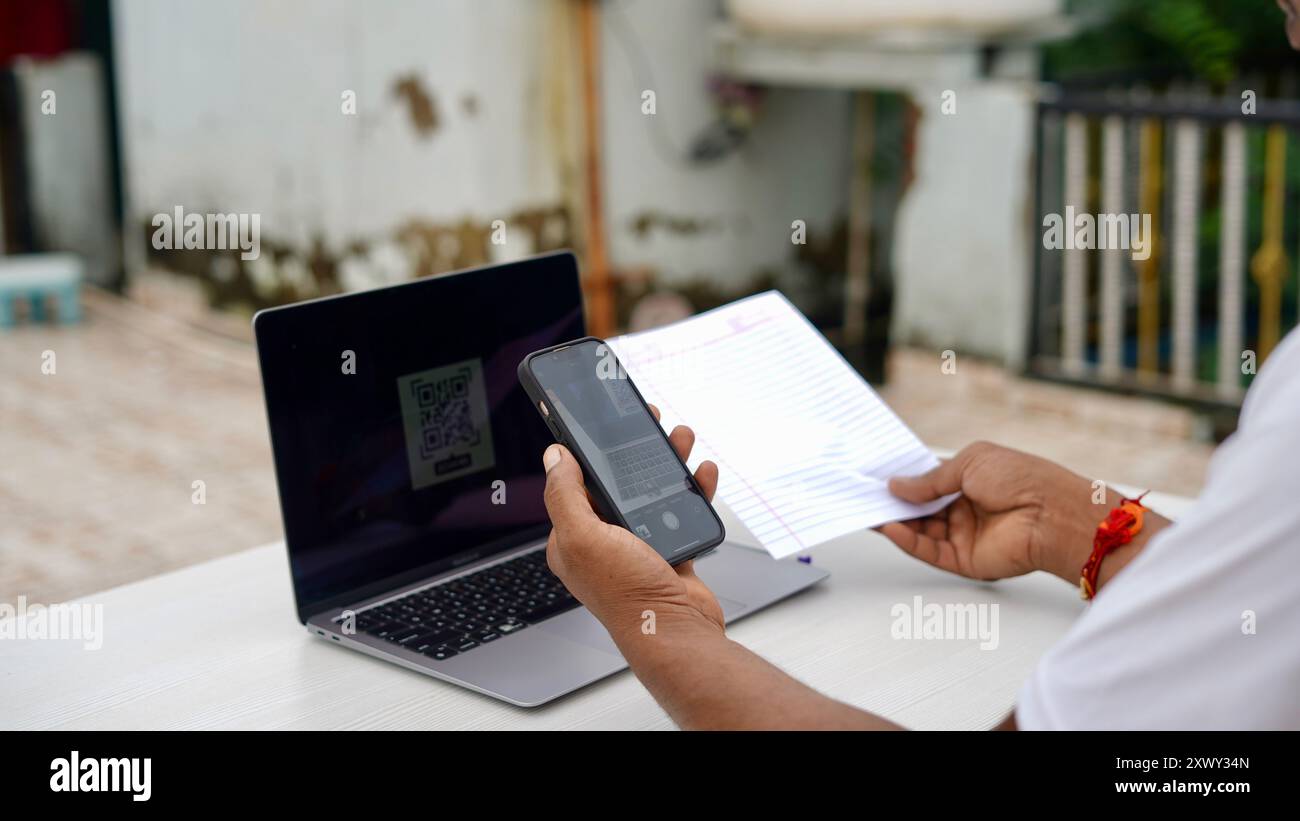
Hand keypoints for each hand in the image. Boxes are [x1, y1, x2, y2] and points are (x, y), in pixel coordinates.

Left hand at [541, 409, 724, 638]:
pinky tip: (701, 474)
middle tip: (650, 424)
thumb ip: (564, 494)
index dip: (589, 454)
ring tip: (680, 438)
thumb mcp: (583, 537)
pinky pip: (681, 512)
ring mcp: (638, 546)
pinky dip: (693, 491)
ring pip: (651, 493)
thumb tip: (554, 457)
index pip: (574, 485)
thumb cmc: (627, 593)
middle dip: (634, 452)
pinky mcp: (669, 551)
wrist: (676, 630)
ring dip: (668, 464)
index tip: (604, 428)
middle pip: (617, 483)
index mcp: (573, 538)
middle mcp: (603, 542)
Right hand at [878, 442, 1166, 586]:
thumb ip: (931, 478)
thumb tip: (899, 485)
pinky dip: (908, 541)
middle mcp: (966, 509)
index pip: (928, 483)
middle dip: (894, 503)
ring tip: (870, 512)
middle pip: (920, 510)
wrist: (1053, 514)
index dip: (904, 480)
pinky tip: (891, 529)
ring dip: (895, 523)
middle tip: (865, 497)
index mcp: (971, 481)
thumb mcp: (971, 462)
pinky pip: (930, 551)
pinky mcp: (965, 560)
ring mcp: (965, 535)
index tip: (878, 477)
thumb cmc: (1024, 479)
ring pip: (921, 532)